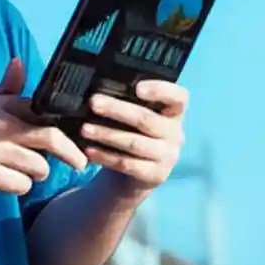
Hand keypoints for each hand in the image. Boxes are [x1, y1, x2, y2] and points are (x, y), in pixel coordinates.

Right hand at [0, 58, 88, 200]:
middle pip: (49, 137)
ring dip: (37, 174)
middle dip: (72, 153)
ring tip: (24, 172)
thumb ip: (7, 89)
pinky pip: (21, 184)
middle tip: (81, 164)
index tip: (78, 137)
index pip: (43, 111)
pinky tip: (6, 182)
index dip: (65, 126)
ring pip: (39, 165)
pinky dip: (20, 187)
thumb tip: (18, 61)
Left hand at [80, 80, 187, 195]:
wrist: (131, 176)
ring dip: (107, 134)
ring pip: (134, 143)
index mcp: (173, 113)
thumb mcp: (132, 116)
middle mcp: (175, 134)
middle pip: (147, 119)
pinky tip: (89, 151)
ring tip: (85, 129)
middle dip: (117, 110)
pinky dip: (105, 156)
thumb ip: (126, 101)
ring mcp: (168, 157)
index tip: (137, 88)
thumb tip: (100, 87)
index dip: (160, 90)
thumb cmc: (130, 133)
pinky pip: (127, 164)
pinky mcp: (156, 176)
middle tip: (93, 103)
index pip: (179, 97)